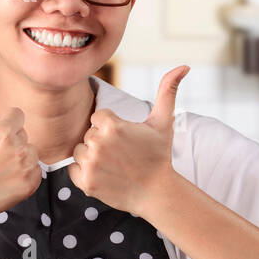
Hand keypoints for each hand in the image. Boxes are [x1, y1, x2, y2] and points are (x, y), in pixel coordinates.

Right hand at [0, 79, 39, 222]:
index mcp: (3, 133)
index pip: (17, 115)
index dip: (5, 123)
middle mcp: (19, 149)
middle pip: (23, 134)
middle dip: (10, 141)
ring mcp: (26, 168)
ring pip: (31, 152)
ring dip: (19, 157)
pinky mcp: (31, 184)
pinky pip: (37, 170)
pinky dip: (25, 174)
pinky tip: (6, 177)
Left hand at [69, 65, 188, 213]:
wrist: (156, 192)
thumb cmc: (159, 156)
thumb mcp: (163, 122)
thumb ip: (168, 90)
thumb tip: (184, 65)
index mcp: (112, 125)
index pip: (98, 118)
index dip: (111, 127)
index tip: (125, 139)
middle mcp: (98, 143)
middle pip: (88, 134)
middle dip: (101, 142)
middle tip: (121, 154)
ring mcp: (90, 164)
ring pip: (79, 151)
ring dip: (92, 156)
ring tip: (113, 164)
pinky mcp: (85, 182)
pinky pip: (73, 169)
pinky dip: (84, 172)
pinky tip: (104, 174)